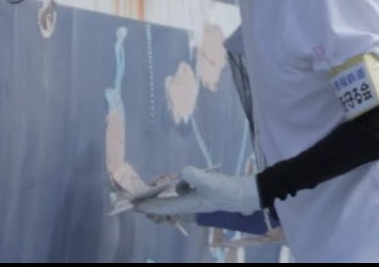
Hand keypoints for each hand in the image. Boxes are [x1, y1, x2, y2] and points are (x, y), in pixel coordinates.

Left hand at [134, 166, 261, 216]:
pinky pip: (183, 193)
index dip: (148, 206)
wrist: (245, 194)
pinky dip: (177, 188)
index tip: (134, 204)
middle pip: (165, 206)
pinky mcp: (202, 194)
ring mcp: (196, 200)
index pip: (162, 207)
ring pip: (173, 199)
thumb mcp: (210, 182)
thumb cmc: (227, 191)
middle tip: (140, 195)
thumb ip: (193, 175)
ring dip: (163, 195)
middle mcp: (189, 204)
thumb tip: (181, 171)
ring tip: (156, 185)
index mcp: (187, 204)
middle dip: (152, 202)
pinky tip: (179, 180)